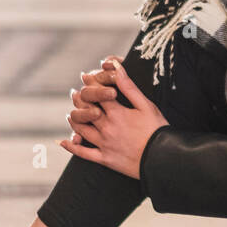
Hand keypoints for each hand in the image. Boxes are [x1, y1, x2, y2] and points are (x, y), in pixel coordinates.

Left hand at [58, 58, 167, 179]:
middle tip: (76, 93)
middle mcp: (106, 127)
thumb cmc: (157, 130)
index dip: (91, 83)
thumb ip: (129, 87)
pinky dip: (72, 147)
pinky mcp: (104, 159)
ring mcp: (103, 144)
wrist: (163, 158)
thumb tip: (116, 68)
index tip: (86, 76)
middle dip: (80, 99)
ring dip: (74, 119)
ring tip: (72, 112)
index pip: (97, 93)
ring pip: (81, 129)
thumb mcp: (146, 106)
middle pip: (85, 109)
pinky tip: (63, 141)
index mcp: (116, 113)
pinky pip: (83, 153)